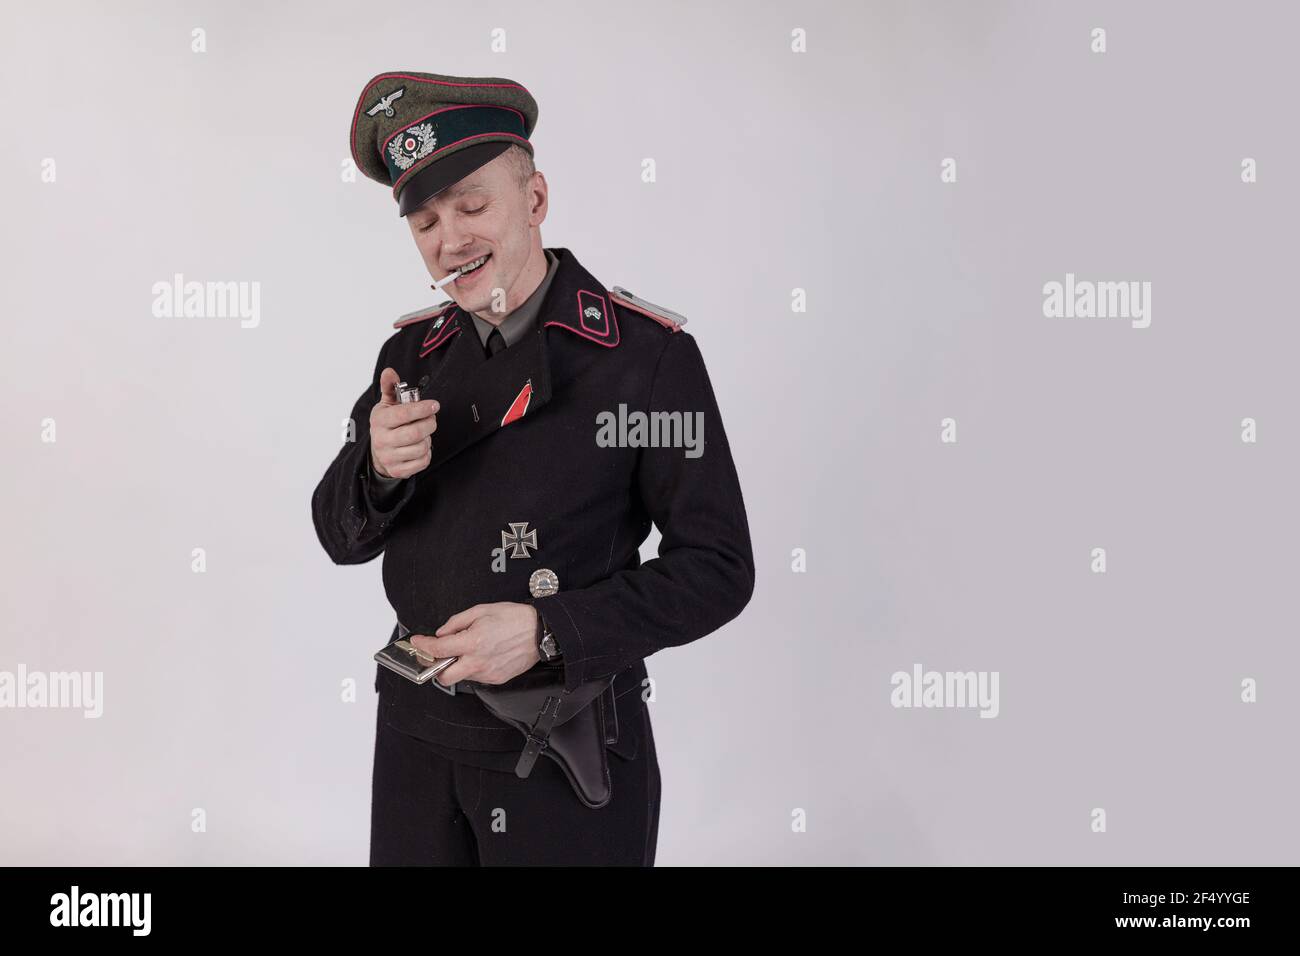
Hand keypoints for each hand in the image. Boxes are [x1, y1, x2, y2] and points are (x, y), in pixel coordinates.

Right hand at [370, 367, 438, 478]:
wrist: (378, 452)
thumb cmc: (388, 424)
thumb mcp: (387, 404)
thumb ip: (390, 387)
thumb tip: (389, 371)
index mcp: (379, 420)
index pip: (403, 414)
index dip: (422, 408)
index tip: (434, 405)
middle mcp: (381, 440)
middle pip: (416, 433)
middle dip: (430, 423)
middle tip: (432, 418)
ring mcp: (389, 457)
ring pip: (421, 448)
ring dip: (428, 439)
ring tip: (423, 433)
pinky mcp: (398, 470)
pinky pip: (423, 461)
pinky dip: (427, 453)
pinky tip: (421, 447)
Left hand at [410, 602, 539, 686]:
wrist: (540, 632)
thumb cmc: (515, 619)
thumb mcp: (482, 610)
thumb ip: (457, 621)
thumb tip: (442, 632)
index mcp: (473, 641)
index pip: (438, 649)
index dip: (423, 645)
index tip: (418, 642)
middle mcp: (478, 661)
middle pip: (443, 676)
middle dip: (436, 668)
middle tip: (438, 656)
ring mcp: (488, 673)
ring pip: (461, 676)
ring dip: (458, 666)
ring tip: (470, 650)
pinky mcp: (496, 679)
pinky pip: (477, 677)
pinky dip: (474, 667)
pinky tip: (483, 655)